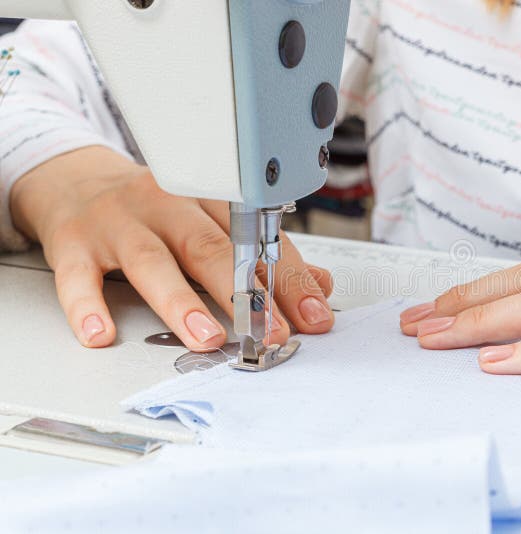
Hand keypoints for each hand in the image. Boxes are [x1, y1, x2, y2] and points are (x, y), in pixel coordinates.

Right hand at [10, 147, 334, 350]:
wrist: (78, 182)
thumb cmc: (156, 210)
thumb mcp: (213, 222)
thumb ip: (264, 256)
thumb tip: (319, 285)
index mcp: (208, 201)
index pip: (257, 240)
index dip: (289, 280)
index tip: (314, 315)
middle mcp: (167, 205)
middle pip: (210, 248)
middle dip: (246, 294)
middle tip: (272, 332)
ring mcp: (120, 222)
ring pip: (153, 259)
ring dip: (182, 301)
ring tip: (207, 337)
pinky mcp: (74, 241)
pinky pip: (79, 274)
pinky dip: (88, 304)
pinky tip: (102, 332)